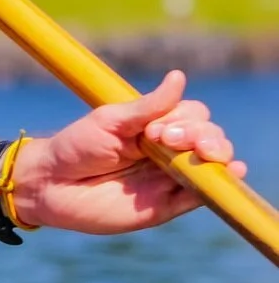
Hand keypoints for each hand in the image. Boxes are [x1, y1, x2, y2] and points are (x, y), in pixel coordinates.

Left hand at [10, 71, 244, 234]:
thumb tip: (178, 77)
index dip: (186, 121)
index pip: (193, 116)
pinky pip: (200, 196)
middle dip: (206, 137)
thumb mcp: (109, 121)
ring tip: (205, 155)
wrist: (50, 185)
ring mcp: (169, 178)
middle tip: (170, 142)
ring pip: (211, 165)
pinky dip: (219, 186)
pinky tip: (232, 175)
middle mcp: (168, 150)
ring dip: (218, 156)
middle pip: (209, 138)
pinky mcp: (166, 205)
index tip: (156, 131)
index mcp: (155, 126)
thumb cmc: (75, 147)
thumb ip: (147, 107)